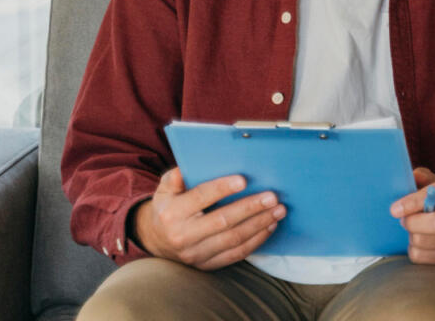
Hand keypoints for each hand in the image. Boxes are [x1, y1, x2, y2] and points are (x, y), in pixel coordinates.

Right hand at [132, 168, 284, 269]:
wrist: (156, 241)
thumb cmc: (169, 207)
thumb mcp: (165, 190)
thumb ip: (175, 178)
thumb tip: (187, 168)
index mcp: (172, 214)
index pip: (200, 198)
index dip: (222, 188)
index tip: (244, 180)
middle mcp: (182, 236)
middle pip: (222, 221)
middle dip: (250, 208)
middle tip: (272, 197)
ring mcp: (195, 254)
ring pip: (233, 239)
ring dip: (259, 224)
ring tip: (278, 211)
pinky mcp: (207, 265)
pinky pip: (235, 254)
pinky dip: (256, 240)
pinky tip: (269, 227)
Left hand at [391, 167, 434, 265]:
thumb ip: (424, 179)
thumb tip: (412, 176)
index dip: (415, 201)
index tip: (394, 209)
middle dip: (413, 223)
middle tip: (403, 221)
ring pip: (423, 241)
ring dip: (411, 236)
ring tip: (415, 231)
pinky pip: (421, 257)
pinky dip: (413, 250)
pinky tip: (420, 244)